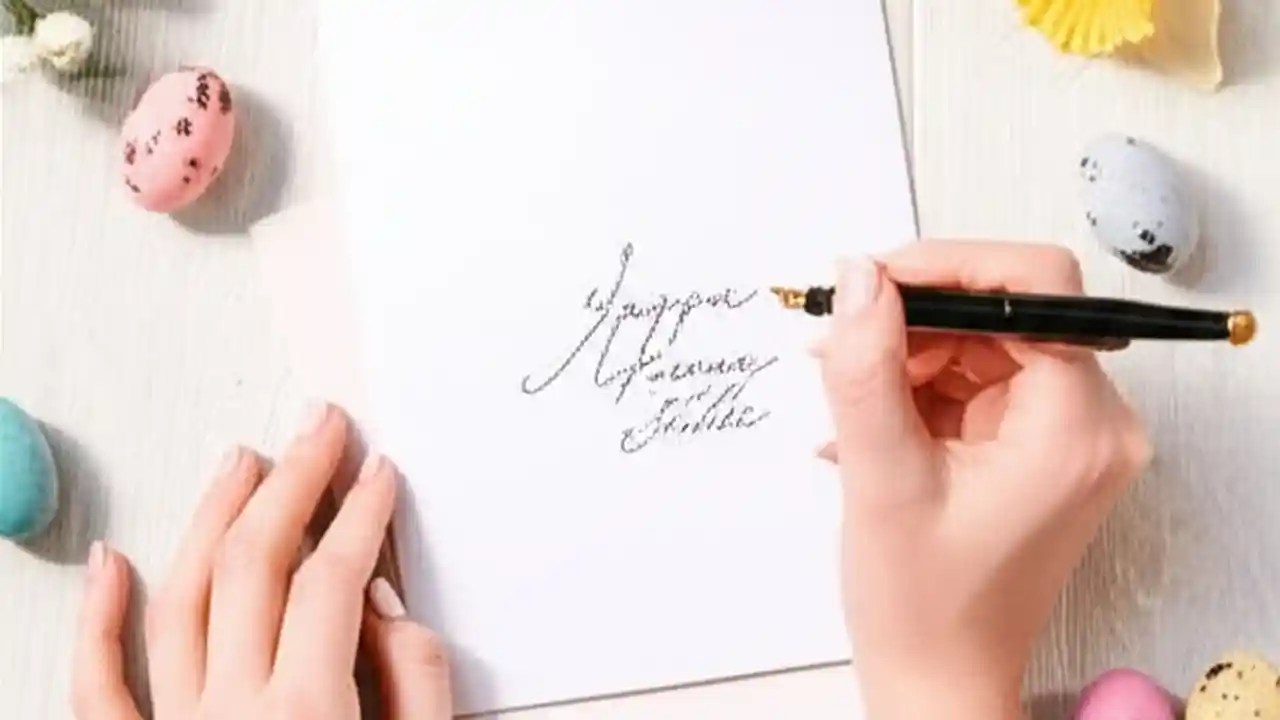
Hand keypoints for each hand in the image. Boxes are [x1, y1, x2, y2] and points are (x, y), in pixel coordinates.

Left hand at [72, 404, 451, 718]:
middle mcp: (232, 712)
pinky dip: (99, 618)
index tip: (376, 473)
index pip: (333, 578)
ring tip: (243, 462)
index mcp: (307, 713)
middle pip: (255, 563)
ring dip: (214, 517)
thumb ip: (417, 683)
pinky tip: (113, 563)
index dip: (362, 513)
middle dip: (294, 482)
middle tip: (319, 430)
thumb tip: (392, 611)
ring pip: (182, 598)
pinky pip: (102, 683)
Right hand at [816, 242, 1150, 719]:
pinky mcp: (1040, 446)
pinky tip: (873, 425)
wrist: (940, 677)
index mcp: (1075, 429)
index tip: (877, 281)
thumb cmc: (926, 607)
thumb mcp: (882, 478)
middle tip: (840, 343)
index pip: (1037, 287)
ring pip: (986, 342)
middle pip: (1007, 313)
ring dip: (910, 357)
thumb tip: (861, 278)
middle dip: (915, 321)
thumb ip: (866, 369)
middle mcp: (1093, 424)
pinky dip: (920, 389)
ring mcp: (1069, 436)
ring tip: (850, 404)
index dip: (950, 266)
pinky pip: (979, 380)